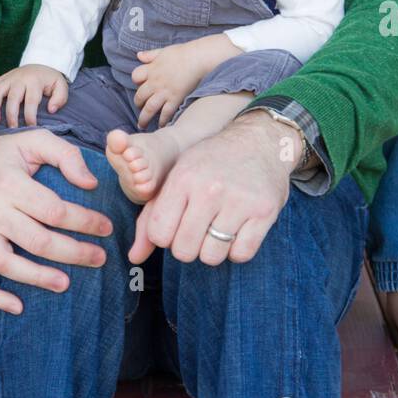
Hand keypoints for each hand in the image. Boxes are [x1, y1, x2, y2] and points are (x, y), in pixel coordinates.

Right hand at [0, 64, 67, 126]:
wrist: (39, 65)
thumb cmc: (49, 81)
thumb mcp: (60, 86)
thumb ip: (60, 98)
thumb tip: (51, 110)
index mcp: (35, 81)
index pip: (31, 101)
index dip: (30, 116)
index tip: (31, 128)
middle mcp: (19, 78)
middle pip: (12, 97)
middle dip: (11, 115)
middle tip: (13, 129)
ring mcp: (8, 77)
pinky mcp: (0, 78)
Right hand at [0, 123, 112, 313]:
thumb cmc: (3, 153)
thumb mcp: (34, 141)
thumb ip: (66, 155)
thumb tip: (91, 184)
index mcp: (10, 184)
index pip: (53, 211)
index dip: (84, 221)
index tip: (107, 227)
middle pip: (36, 241)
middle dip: (73, 253)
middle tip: (100, 258)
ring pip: (6, 264)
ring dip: (38, 278)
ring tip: (66, 284)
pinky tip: (18, 306)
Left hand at [128, 110, 301, 265]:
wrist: (260, 140)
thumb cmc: (212, 162)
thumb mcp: (178, 177)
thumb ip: (151, 216)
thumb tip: (134, 257)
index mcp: (183, 178)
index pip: (159, 233)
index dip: (165, 236)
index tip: (177, 223)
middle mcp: (209, 189)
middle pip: (184, 250)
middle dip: (188, 246)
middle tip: (199, 227)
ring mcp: (239, 200)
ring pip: (212, 256)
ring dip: (213, 249)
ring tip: (218, 226)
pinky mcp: (264, 211)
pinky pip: (241, 254)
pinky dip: (237, 249)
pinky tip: (237, 228)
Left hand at [131, 34, 239, 129]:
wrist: (197, 59)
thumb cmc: (182, 53)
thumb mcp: (163, 51)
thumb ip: (150, 55)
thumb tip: (138, 55)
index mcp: (151, 69)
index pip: (136, 77)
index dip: (136, 81)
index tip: (140, 85)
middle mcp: (155, 82)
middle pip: (140, 96)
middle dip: (138, 103)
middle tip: (139, 108)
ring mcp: (164, 92)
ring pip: (149, 108)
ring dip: (144, 118)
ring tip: (142, 124)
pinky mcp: (175, 99)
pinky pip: (166, 113)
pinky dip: (162, 121)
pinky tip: (161, 126)